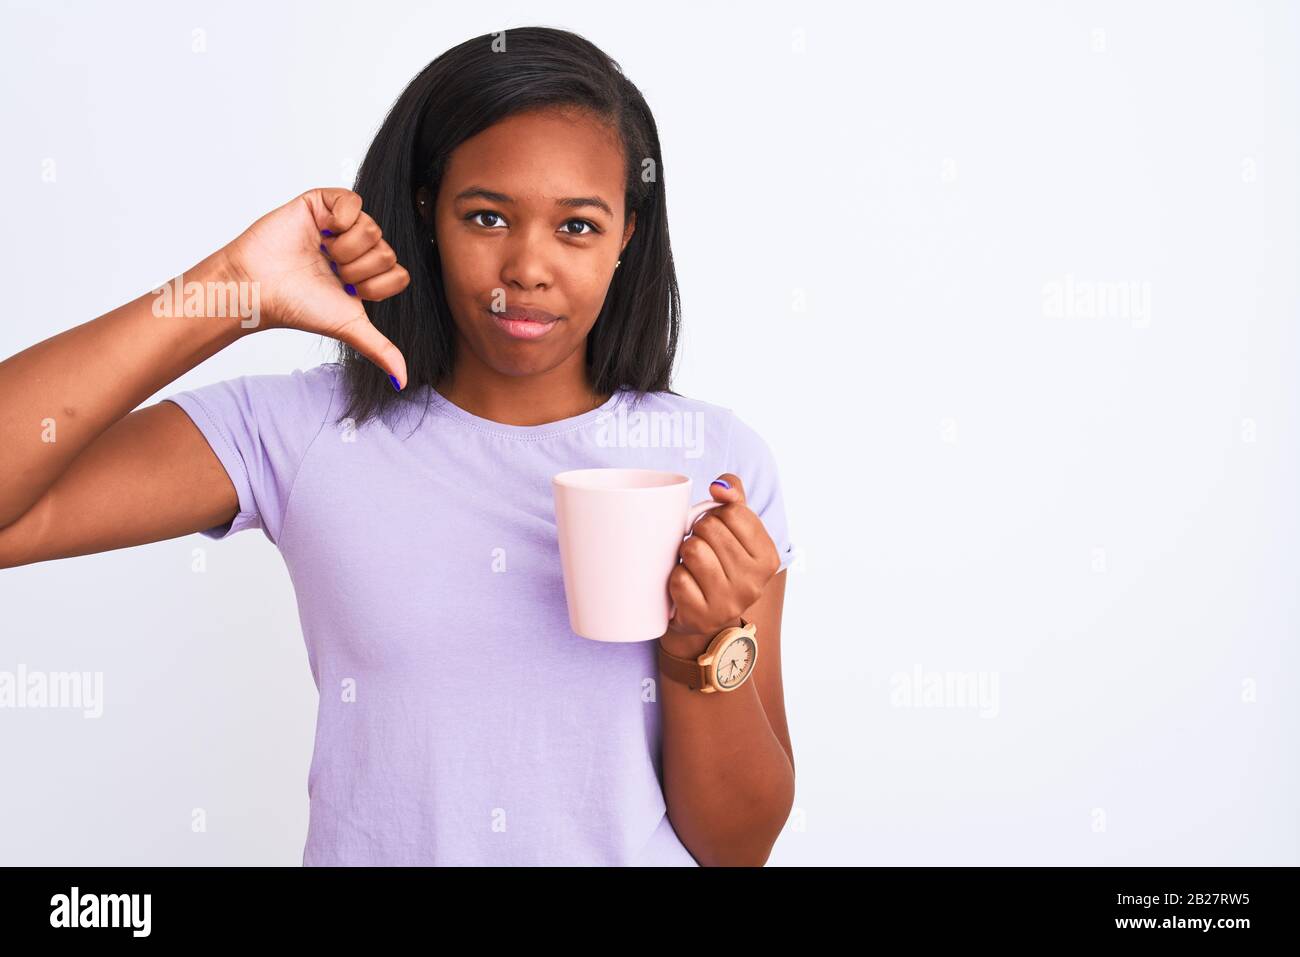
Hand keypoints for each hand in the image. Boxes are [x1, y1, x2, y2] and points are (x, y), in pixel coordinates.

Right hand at [221, 187, 410, 385]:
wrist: (261, 287)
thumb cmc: (298, 306)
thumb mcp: (349, 327)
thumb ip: (380, 348)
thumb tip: (402, 381)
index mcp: (364, 275)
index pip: (399, 274)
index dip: (377, 285)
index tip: (350, 292)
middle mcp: (355, 250)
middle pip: (387, 252)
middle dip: (359, 269)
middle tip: (332, 273)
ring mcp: (339, 225)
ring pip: (373, 228)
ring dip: (347, 248)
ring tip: (323, 255)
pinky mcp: (322, 204)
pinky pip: (353, 200)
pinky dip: (343, 217)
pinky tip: (324, 230)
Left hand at [665, 473, 780, 645]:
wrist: (706, 616)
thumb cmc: (721, 562)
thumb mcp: (736, 529)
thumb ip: (734, 497)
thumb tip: (719, 487)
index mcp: (768, 558)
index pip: (733, 512)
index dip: (716, 515)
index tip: (717, 530)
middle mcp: (753, 583)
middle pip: (709, 529)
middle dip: (698, 532)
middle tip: (702, 547)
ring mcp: (728, 603)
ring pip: (692, 550)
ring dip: (685, 552)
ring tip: (693, 563)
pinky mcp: (701, 617)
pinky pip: (678, 578)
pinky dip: (675, 576)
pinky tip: (686, 584)